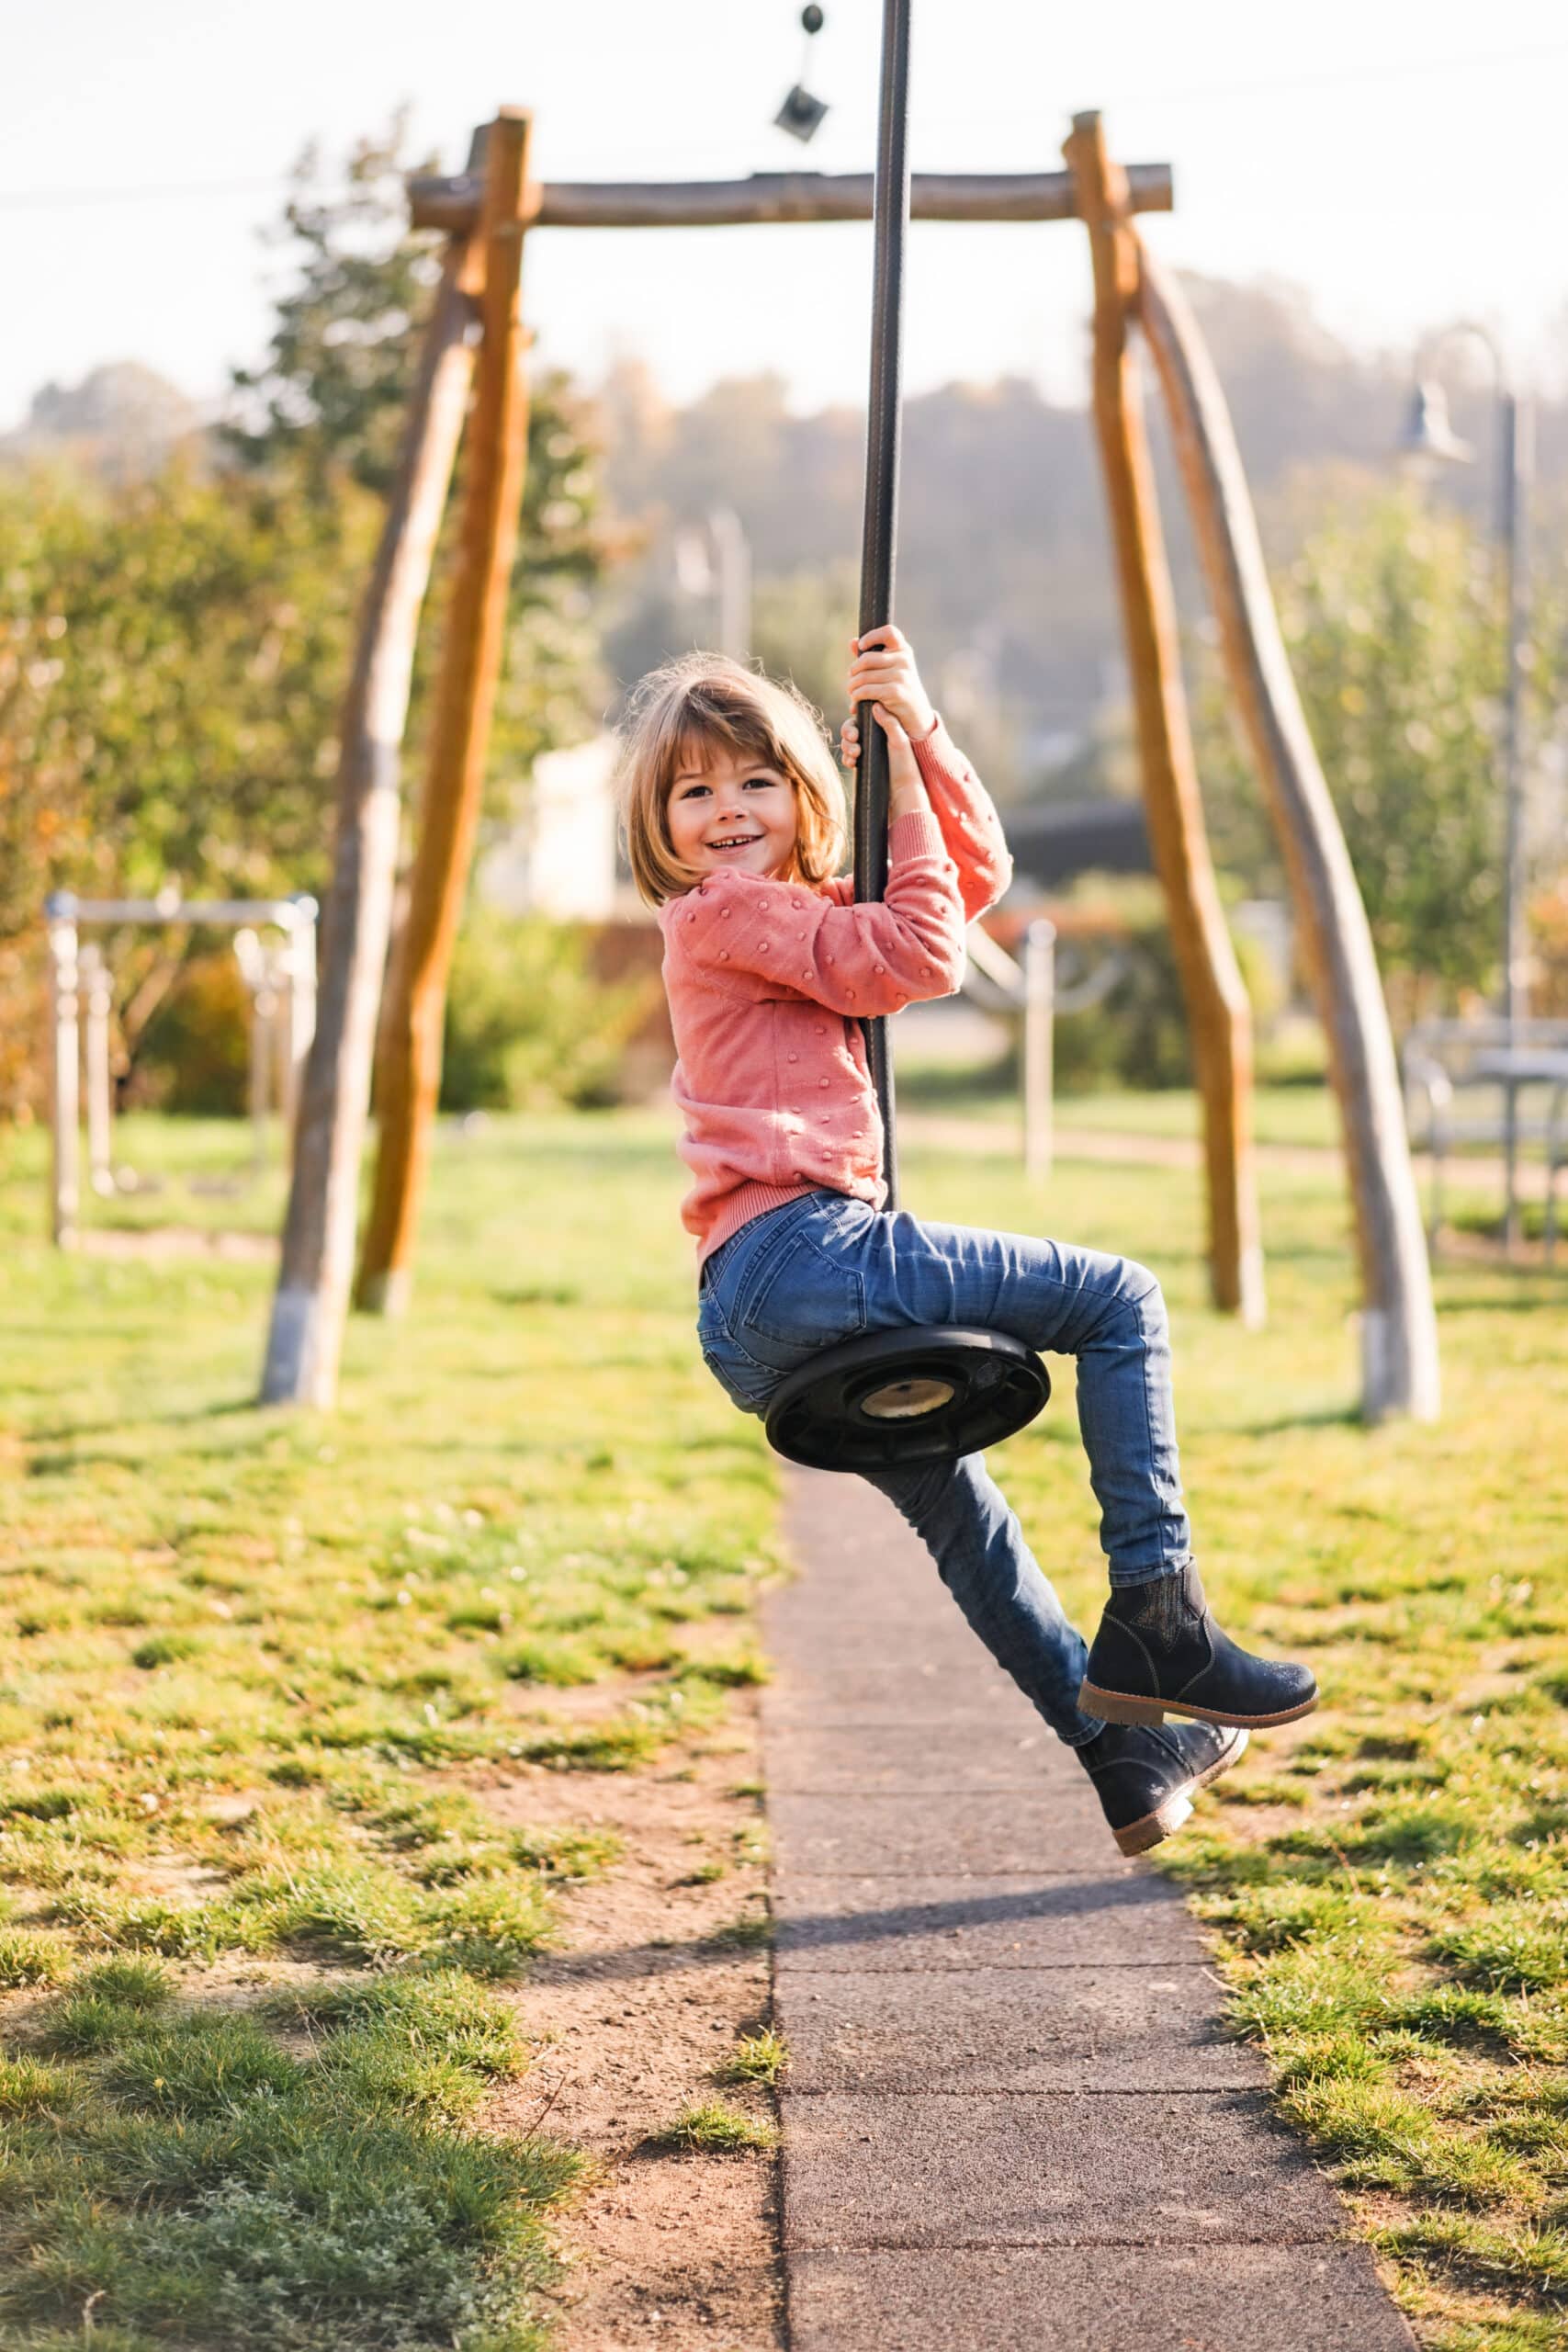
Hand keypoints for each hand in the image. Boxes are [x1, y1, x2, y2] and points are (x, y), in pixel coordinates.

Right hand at [839, 701, 924, 821]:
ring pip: (847, 744)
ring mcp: (866, 752)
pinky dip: (846, 759)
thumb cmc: (904, 765)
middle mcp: (872, 739)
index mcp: (882, 729)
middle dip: (848, 733)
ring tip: (856, 753)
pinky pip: (847, 758)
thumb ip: (889, 722)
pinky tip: (852, 763)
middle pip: (851, 730)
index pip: (863, 719)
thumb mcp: (899, 740)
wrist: (902, 791)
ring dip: (847, 746)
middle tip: (854, 739)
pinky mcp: (861, 765)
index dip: (855, 722)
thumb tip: (876, 705)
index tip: (857, 729)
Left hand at [845, 625, 935, 741]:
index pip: (888, 633)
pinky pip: (866, 690)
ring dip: (852, 686)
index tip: (862, 646)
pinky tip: (855, 701)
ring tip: (852, 692)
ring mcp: (901, 675)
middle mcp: (904, 660)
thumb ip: (872, 656)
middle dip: (854, 671)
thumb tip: (853, 642)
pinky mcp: (895, 691)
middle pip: (867, 658)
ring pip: (863, 676)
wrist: (916, 715)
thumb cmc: (899, 690)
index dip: (872, 636)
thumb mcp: (889, 670)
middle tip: (851, 680)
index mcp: (903, 651)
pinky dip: (857, 696)